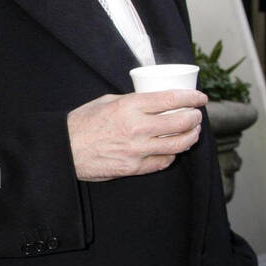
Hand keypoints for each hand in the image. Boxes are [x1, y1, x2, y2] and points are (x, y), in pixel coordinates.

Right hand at [66, 90, 205, 180]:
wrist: (65, 150)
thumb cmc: (82, 123)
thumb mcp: (107, 102)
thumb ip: (132, 102)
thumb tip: (152, 102)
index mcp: (130, 107)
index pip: (171, 100)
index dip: (191, 98)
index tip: (200, 98)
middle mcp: (137, 128)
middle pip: (180, 123)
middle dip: (195, 118)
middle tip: (196, 116)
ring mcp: (137, 150)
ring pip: (177, 144)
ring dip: (190, 137)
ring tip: (193, 132)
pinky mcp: (134, 167)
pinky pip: (163, 162)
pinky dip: (173, 155)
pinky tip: (174, 149)